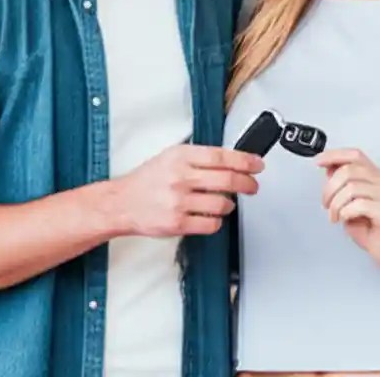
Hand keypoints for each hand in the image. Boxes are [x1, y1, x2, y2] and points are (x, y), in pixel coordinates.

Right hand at [112, 144, 263, 237]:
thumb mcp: (171, 157)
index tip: (257, 164)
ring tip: (225, 203)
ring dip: (229, 205)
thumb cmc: (148, 180)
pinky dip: (216, 221)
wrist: (122, 203)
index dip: (245, 161)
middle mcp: (180, 177)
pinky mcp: (177, 223)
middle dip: (247, 184)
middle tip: (252, 186)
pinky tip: (211, 216)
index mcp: (180, 157)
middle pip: (227, 180)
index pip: (221, 157)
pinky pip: (211, 224)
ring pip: (222, 204)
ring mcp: (179, 201)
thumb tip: (233, 161)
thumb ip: (199, 158)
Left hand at [316, 149, 379, 270]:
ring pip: (351, 187)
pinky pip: (358, 205)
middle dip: (329, 187)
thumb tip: (327, 169)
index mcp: (375, 176)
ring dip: (336, 203)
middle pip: (349, 170)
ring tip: (334, 215)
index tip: (318, 161)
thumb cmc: (370, 227)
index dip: (335, 155)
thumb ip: (341, 185)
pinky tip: (344, 219)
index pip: (355, 155)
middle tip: (326, 203)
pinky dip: (345, 212)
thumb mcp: (349, 202)